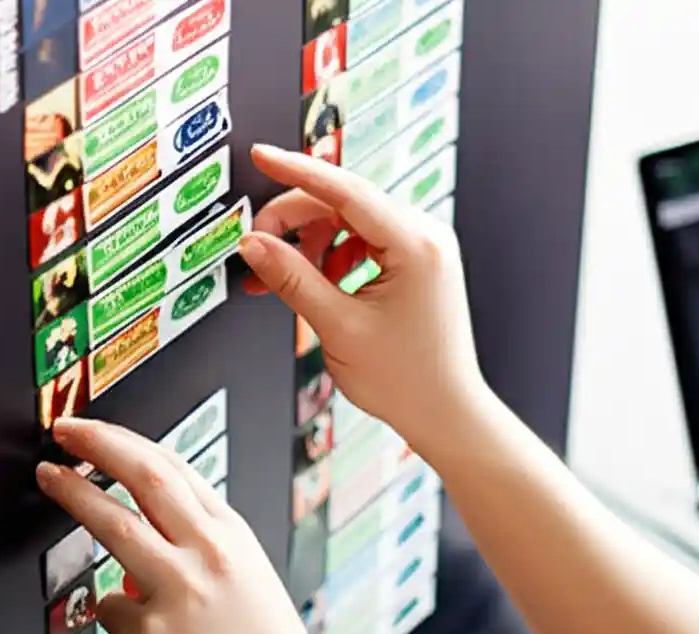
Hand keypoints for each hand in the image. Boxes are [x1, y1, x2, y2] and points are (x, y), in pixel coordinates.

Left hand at [38, 418, 399, 633]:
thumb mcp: (245, 573)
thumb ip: (199, 542)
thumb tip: (148, 520)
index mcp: (230, 534)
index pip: (173, 466)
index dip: (126, 441)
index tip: (93, 431)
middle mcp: (207, 553)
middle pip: (144, 475)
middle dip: (98, 443)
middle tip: (65, 430)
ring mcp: (179, 590)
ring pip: (115, 523)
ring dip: (75, 493)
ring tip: (49, 479)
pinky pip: (111, 609)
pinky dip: (114, 612)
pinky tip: (136, 629)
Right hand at [242, 145, 489, 454]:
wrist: (445, 412)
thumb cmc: (404, 379)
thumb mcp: (338, 327)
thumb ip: (292, 279)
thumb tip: (253, 244)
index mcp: (416, 246)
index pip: (345, 191)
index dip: (296, 172)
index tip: (261, 156)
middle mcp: (425, 236)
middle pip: (343, 204)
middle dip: (293, 222)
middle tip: (254, 247)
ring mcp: (423, 247)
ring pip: (349, 223)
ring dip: (308, 243)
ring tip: (278, 280)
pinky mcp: (416, 262)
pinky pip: (363, 242)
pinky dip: (330, 257)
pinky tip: (312, 284)